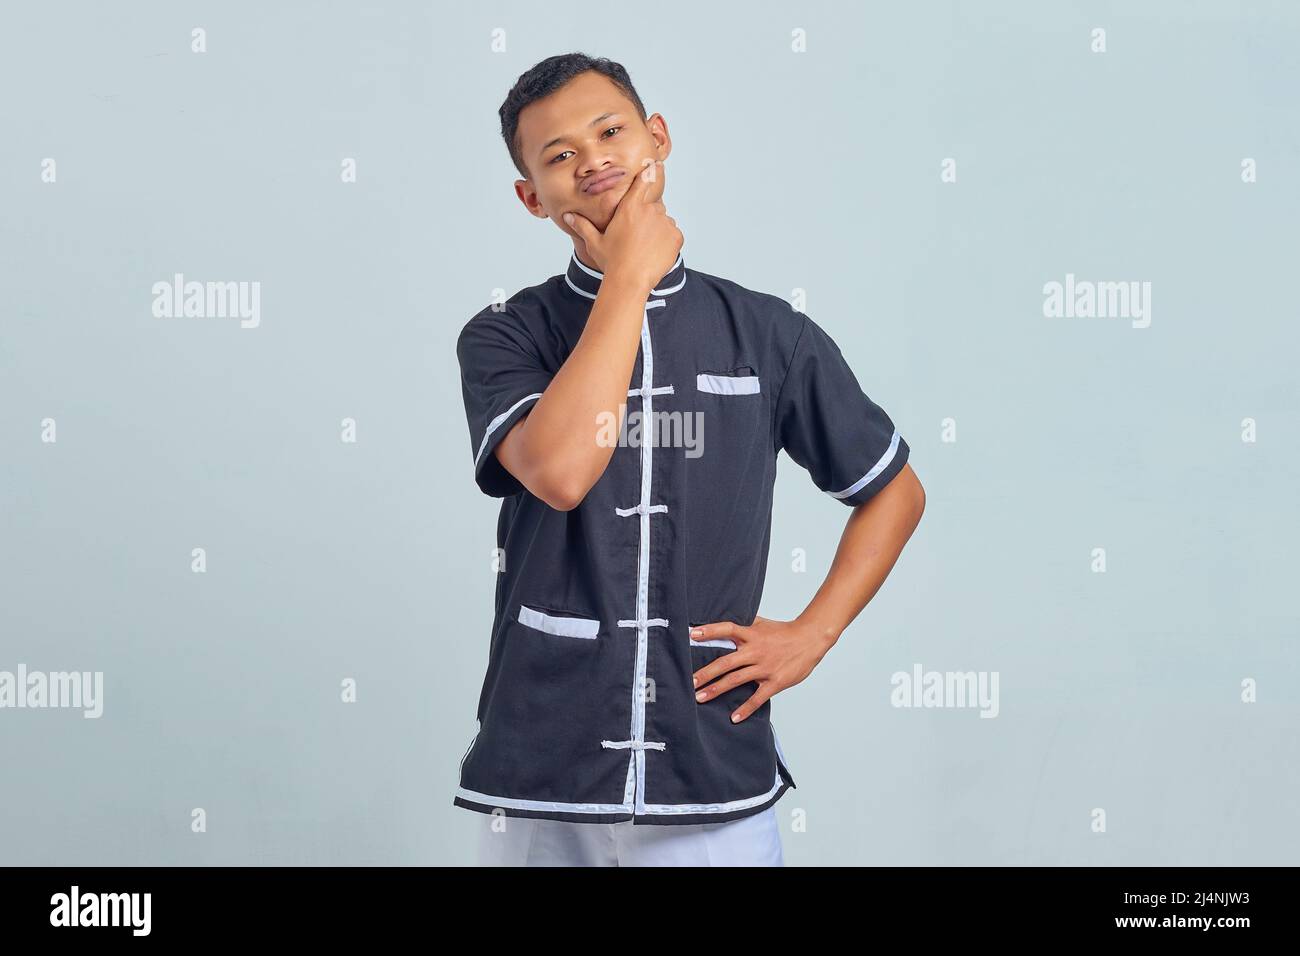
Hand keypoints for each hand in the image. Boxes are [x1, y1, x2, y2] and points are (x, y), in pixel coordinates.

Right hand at [562, 159, 681, 291]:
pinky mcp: (676, 237)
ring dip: (658, 230)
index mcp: (630, 207)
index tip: (656, 165)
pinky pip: (673, 235)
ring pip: (664, 221)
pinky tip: (655, 253)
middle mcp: (650, 211)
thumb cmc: (611, 262)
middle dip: (648, 217)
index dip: (650, 171)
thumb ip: (582, 226)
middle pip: (653, 206)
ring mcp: (665, 223)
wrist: (630, 282)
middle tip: (637, 236)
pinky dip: (668, 242)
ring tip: (645, 247)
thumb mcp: (595, 242)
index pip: (643, 180)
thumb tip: (568, 216)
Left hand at [689, 615, 836, 722]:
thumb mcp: (762, 624)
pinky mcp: (775, 681)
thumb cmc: (785, 632)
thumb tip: (724, 625)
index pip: (727, 629)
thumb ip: (744, 625)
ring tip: (700, 698)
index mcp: (751, 635)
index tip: (692, 634)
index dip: (710, 631)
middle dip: (706, 673)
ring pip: (736, 680)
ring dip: (717, 690)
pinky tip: (734, 717)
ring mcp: (765, 667)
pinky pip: (758, 697)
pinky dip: (745, 709)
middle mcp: (755, 650)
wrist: (810, 639)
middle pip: (726, 662)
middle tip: (689, 682)